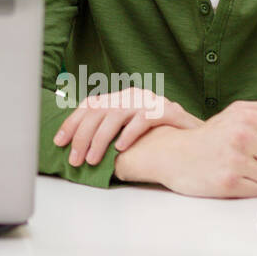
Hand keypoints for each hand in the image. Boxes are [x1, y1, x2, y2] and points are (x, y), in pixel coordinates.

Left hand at [54, 88, 201, 166]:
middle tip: (75, 159)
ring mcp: (149, 101)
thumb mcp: (130, 130)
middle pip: (99, 111)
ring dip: (101, 139)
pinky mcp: (166, 110)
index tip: (58, 141)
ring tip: (93, 159)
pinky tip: (121, 148)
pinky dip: (129, 133)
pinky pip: (143, 119)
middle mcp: (132, 96)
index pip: (89, 105)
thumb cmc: (161, 136)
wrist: (198, 136)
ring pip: (116, 114)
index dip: (71, 123)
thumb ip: (110, 132)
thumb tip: (80, 147)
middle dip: (82, 136)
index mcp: (121, 98)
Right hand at [115, 99, 256, 197]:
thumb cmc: (212, 134)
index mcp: (247, 117)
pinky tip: (230, 176)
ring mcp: (234, 161)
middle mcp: (241, 137)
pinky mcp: (228, 183)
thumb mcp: (237, 112)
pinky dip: (246, 186)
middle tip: (252, 156)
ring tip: (239, 166)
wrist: (173, 154)